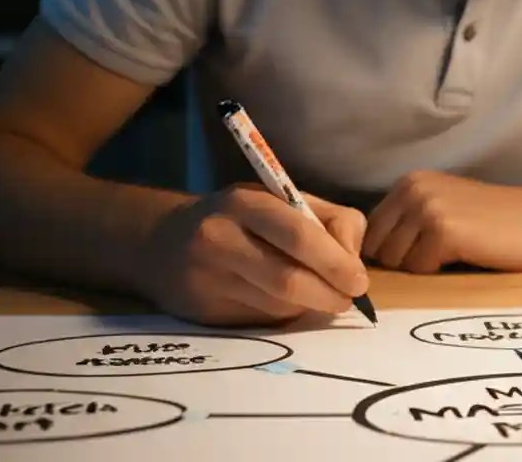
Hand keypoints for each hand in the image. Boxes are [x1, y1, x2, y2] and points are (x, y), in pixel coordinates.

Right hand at [134, 183, 368, 325]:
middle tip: (348, 300)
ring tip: (318, 296)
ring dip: (309, 307)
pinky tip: (283, 303)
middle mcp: (220, 238)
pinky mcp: (204, 312)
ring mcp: (207, 279)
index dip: (336, 262)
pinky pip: (261, 321)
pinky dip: (284, 317)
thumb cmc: (240, 219)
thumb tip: (354, 261)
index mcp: (246, 202)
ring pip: (278, 306)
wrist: (161, 242)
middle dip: (329, 294)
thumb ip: (328, 220)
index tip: (359, 280)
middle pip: (288, 279)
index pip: (300, 234)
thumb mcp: (281, 200)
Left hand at [362, 171, 521, 273]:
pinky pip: (419, 268)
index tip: (419, 254)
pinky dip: (439, 270)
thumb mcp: (445, 206)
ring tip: (454, 253)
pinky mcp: (443, 231)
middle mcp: (413, 189)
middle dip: (402, 261)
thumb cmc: (497, 222)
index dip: (389, 251)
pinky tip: (466, 255)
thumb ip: (409, 220)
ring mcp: (427, 208)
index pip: (370, 231)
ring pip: (396, 261)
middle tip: (438, 257)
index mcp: (410, 181)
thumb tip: (367, 254)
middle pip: (378, 248)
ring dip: (422, 266)